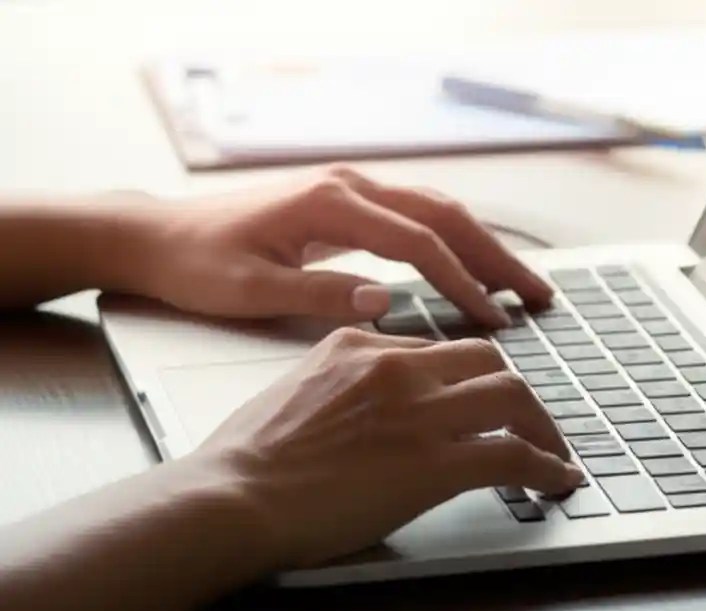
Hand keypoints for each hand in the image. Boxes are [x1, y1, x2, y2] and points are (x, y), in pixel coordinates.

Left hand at [131, 166, 552, 324]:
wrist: (156, 236)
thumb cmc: (197, 266)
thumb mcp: (250, 290)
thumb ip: (319, 295)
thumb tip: (385, 303)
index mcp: (330, 204)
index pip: (418, 243)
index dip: (462, 282)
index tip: (494, 318)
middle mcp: (348, 187)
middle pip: (444, 215)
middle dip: (496, 256)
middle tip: (538, 295)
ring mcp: (349, 189)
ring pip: (437, 211)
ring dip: (483, 246)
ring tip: (520, 285)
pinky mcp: (346, 203)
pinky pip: (416, 216)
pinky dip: (453, 242)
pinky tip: (472, 269)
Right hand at [193, 328, 580, 568]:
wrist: (231, 497)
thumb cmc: (245, 461)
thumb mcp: (293, 391)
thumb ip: (340, 383)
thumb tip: (364, 402)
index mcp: (358, 345)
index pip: (436, 348)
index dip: (469, 376)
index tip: (482, 397)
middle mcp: (395, 367)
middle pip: (487, 359)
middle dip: (517, 391)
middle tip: (532, 421)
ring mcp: (419, 411)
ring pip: (512, 396)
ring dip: (543, 426)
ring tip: (555, 452)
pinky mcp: (434, 462)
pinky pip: (512, 455)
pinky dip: (546, 466)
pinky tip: (557, 480)